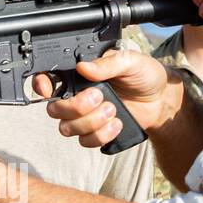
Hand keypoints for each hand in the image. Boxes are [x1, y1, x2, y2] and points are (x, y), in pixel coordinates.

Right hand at [34, 50, 176, 148]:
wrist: (161, 99)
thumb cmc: (145, 75)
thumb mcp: (131, 61)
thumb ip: (108, 63)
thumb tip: (84, 67)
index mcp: (80, 75)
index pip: (48, 79)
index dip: (41, 85)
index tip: (48, 89)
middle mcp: (77, 96)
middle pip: (54, 110)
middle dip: (74, 107)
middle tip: (99, 97)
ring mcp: (85, 117)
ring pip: (67, 128)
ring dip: (90, 122)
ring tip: (113, 110)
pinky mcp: (96, 133)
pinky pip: (85, 141)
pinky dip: (101, 135)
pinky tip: (117, 124)